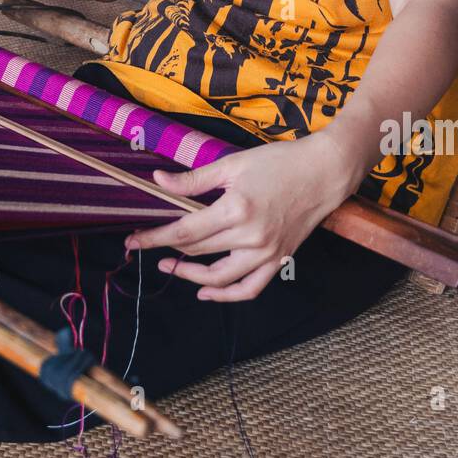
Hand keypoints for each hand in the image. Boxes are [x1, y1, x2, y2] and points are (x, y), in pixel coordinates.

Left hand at [124, 129, 358, 302]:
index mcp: (235, 209)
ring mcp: (267, 252)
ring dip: (191, 276)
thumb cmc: (279, 162)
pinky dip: (227, 294)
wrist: (324, 171)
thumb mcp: (232, 164)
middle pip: (198, 252)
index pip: (184, 232)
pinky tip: (206, 290)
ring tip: (171, 266)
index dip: (154, 238)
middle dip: (167, 250)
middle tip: (145, 245)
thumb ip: (193, 179)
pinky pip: (250, 288)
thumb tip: (157, 180)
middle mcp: (250, 236)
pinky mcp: (279, 259)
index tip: (133, 241)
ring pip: (220, 277)